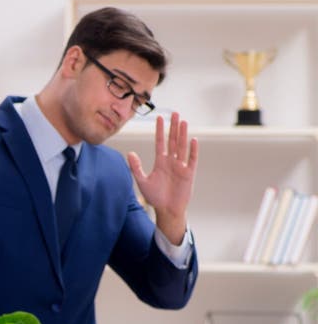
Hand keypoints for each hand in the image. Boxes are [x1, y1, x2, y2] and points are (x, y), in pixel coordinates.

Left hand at [126, 112, 198, 244]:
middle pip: (173, 141)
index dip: (159, 130)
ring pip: (182, 147)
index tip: (159, 118)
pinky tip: (192, 140)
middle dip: (173, 127)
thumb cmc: (155, 197)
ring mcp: (181, 166)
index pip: (160, 142)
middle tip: (174, 113)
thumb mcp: (142, 181)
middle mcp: (171, 161)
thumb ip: (136, 167)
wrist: (166, 210)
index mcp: (160, 162)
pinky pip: (191, 159)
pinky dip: (192, 150)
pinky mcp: (189, 173)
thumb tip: (129, 153)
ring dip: (182, 134)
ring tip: (182, 121)